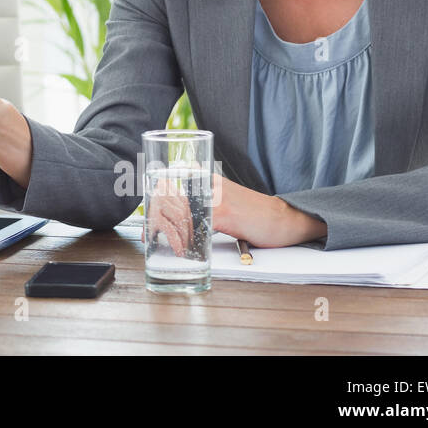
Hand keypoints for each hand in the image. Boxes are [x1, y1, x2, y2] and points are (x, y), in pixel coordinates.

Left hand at [140, 174, 326, 248]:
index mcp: (204, 178)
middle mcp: (207, 183)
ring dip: (167, 229)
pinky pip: (197, 225)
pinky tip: (181, 249)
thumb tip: (171, 218)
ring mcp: (215, 197)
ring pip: (179, 211)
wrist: (282, 218)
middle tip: (145, 234)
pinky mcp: (224, 213)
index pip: (169, 185)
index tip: (145, 220)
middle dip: (154, 217)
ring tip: (156, 242)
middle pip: (169, 197)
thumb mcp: (221, 202)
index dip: (153, 204)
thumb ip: (200, 205)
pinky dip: (187, 239)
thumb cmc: (251, 213)